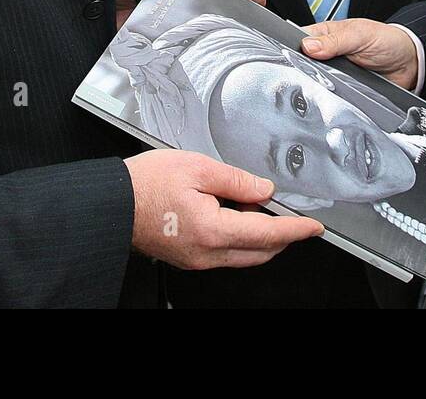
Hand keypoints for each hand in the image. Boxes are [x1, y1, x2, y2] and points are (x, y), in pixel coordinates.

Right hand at [124, 149, 323, 269]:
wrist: (112, 203)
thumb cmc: (145, 184)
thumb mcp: (198, 166)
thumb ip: (237, 180)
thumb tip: (264, 189)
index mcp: (213, 230)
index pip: (268, 234)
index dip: (295, 230)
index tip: (313, 227)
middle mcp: (206, 253)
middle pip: (260, 252)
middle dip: (282, 236)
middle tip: (290, 214)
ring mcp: (196, 259)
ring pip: (243, 255)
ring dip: (260, 237)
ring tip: (257, 206)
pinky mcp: (187, 257)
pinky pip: (224, 254)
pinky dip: (239, 238)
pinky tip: (232, 215)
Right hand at [301, 18, 418, 90]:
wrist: (409, 62)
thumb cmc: (386, 40)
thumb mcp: (359, 35)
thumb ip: (334, 41)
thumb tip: (308, 46)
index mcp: (325, 35)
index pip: (299, 42)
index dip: (294, 51)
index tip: (295, 59)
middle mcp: (326, 55)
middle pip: (304, 66)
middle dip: (306, 72)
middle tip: (315, 74)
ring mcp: (334, 73)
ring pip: (316, 83)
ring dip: (320, 86)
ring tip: (330, 84)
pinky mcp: (343, 89)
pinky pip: (331, 96)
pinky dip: (332, 97)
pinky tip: (337, 95)